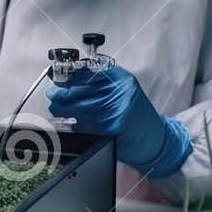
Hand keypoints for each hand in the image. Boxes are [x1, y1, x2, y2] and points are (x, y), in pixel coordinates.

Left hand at [47, 63, 190, 177]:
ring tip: (59, 110)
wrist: (158, 140)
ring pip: (76, 108)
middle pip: (77, 90)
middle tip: (53, 96)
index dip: (67, 74)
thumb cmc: (138, 116)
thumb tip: (67, 79)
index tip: (56, 77)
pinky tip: (74, 123)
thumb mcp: (123, 91)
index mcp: (120, 79)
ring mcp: (114, 110)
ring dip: (62, 110)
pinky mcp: (109, 128)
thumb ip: (100, 83)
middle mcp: (118, 91)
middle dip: (60, 94)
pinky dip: (74, 124)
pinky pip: (82, 125)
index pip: (86, 70)